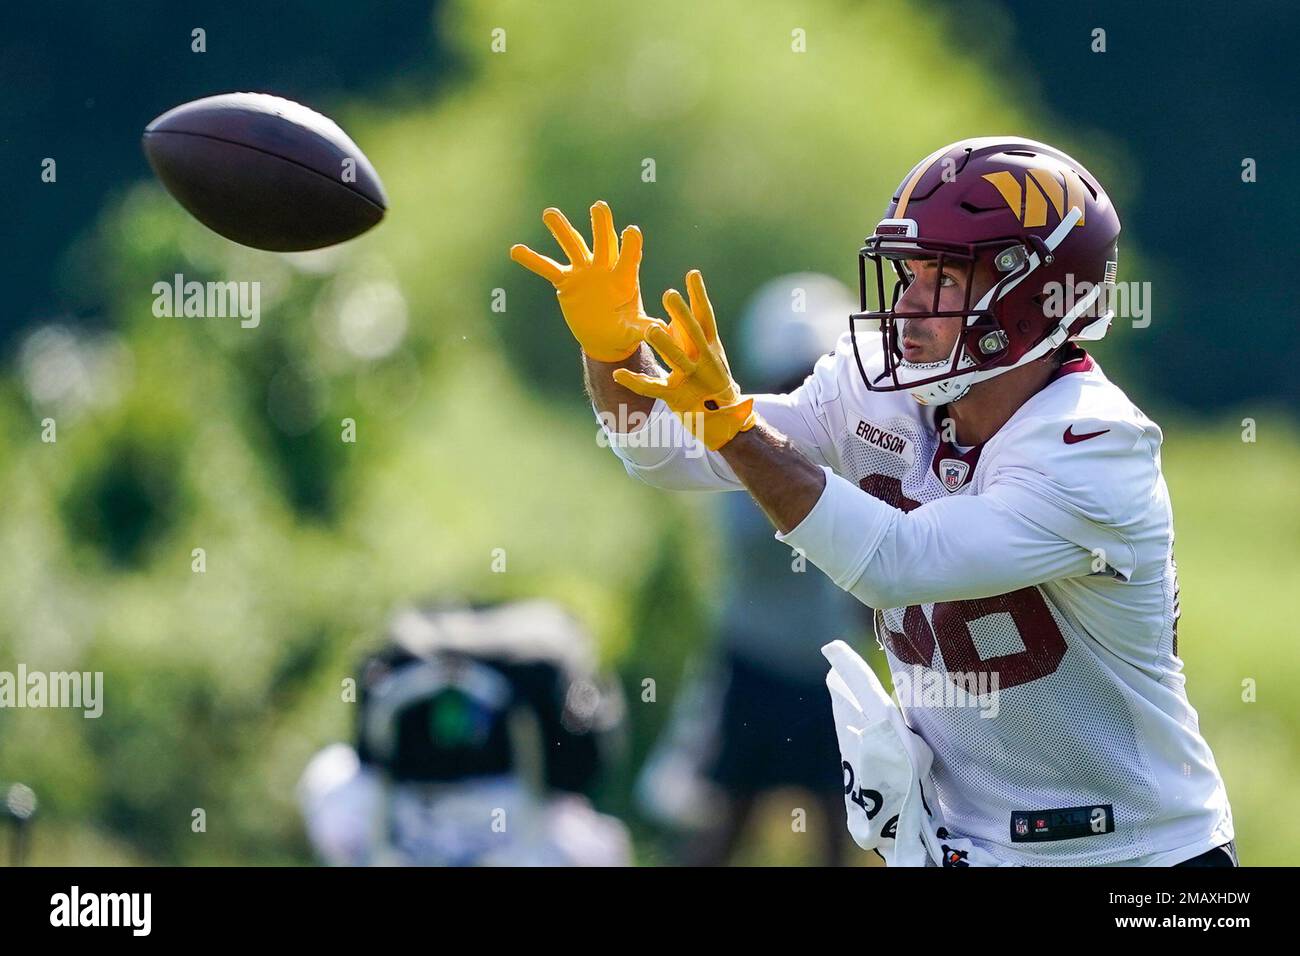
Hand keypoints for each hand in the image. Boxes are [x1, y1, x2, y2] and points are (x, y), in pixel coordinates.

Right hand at [510, 201, 661, 362]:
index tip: (632, 230)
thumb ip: (643, 327)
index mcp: (625, 278)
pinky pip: (548, 268)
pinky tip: (516, 250)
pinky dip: (533, 260)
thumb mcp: (634, 331)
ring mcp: (584, 272)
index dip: (631, 244)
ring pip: (574, 246)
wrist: (605, 338)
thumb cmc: (624, 331)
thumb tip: (659, 329)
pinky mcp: (567, 281)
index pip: (629, 256)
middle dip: (601, 225)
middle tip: (599, 206)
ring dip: (562, 230)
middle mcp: (605, 268)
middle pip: (603, 242)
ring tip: (549, 213)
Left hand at [613, 270, 756, 449]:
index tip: (692, 274)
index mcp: (712, 348)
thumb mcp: (707, 356)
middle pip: (693, 334)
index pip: (706, 318)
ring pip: (677, 360)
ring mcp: (692, 380)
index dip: (699, 296)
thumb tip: (670, 318)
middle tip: (669, 293)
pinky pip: (653, 389)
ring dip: (665, 344)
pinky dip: (635, 382)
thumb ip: (688, 336)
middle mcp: (705, 362)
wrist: (724, 420)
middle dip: (682, 314)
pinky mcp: (676, 398)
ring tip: (652, 328)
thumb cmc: (712, 382)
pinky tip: (619, 374)